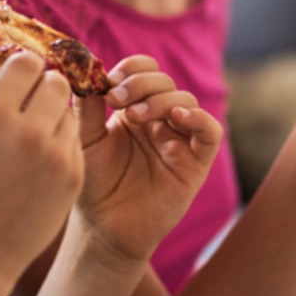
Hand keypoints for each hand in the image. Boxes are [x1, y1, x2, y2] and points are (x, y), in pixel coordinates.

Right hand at [0, 51, 82, 286]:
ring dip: (55, 115)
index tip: (19, 79)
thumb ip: (0, 101)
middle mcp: (28, 129)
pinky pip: (74, 140)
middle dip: (45, 87)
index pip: (26, 63)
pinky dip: (61, 143)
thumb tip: (27, 69)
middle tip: (32, 104)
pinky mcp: (74, 175)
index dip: (23, 69)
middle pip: (56, 81)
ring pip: (69, 111)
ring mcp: (56, 154)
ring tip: (34, 139)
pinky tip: (42, 163)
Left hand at [72, 55, 221, 265]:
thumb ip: (86, 106)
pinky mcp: (195, 162)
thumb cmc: (93, 183)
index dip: (131, 68)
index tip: (108, 82)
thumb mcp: (84, 138)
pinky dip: (198, 118)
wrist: (105, 227)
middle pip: (164, 80)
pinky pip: (210, 132)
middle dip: (140, 83)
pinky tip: (176, 118)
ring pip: (185, 100)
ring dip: (160, 99)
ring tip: (133, 117)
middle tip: (116, 99)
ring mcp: (178, 138)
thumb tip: (86, 72)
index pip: (143, 69)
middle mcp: (158, 119)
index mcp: (132, 107)